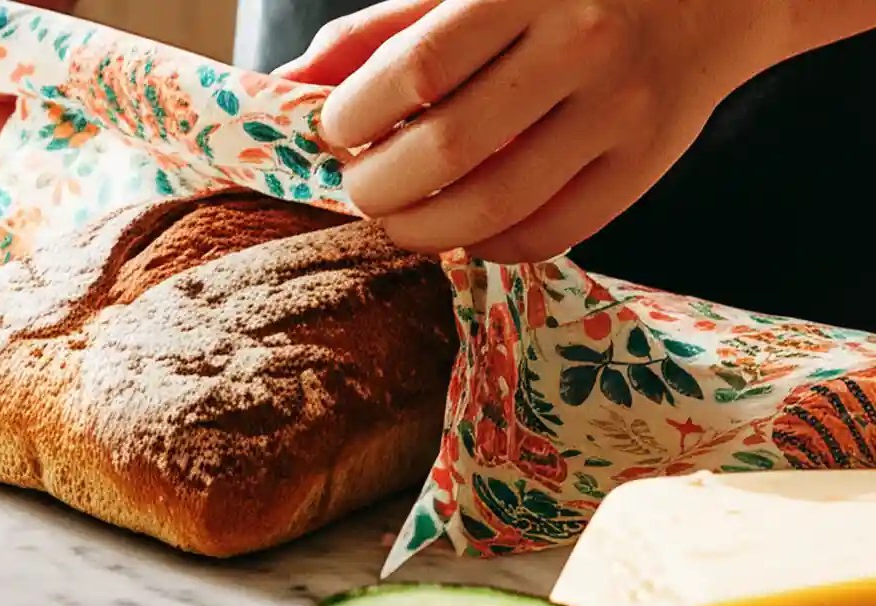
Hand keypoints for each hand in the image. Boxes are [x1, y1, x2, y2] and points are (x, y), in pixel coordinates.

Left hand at [277, 0, 780, 261]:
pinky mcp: (645, 165)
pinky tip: (468, 231)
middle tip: (358, 189)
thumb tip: (287, 88)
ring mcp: (618, 112)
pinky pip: (551, 234)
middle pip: (446, 149)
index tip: (333, 133)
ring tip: (399, 219)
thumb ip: (378, 32)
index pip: (413, 71)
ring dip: (424, 232)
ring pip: (496, 205)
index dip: (352, 118)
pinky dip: (491, 246)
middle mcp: (577, 46)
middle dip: (376, 187)